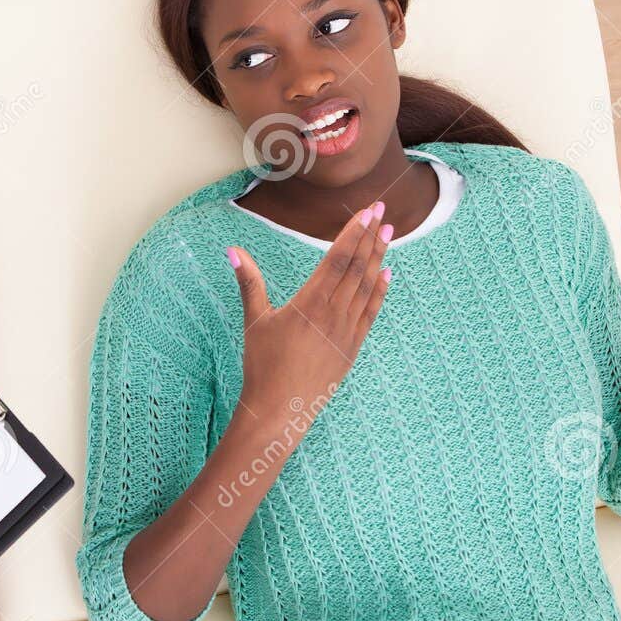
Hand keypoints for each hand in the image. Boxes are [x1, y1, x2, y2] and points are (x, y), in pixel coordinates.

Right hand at [228, 200, 392, 424]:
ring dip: (379, 258)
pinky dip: (380, 291)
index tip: (366, 212)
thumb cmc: (263, 365)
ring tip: (388, 234)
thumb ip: (249, 282)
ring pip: (368, 286)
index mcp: (310, 302)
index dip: (353, 232)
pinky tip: (386, 275)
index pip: (338, 258)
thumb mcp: (255, 320)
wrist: (281, 410)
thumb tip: (232, 250)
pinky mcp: (353, 347)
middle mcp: (334, 313)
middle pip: (358, 267)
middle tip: (382, 211)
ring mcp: (347, 331)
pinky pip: (371, 312)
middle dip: (371, 236)